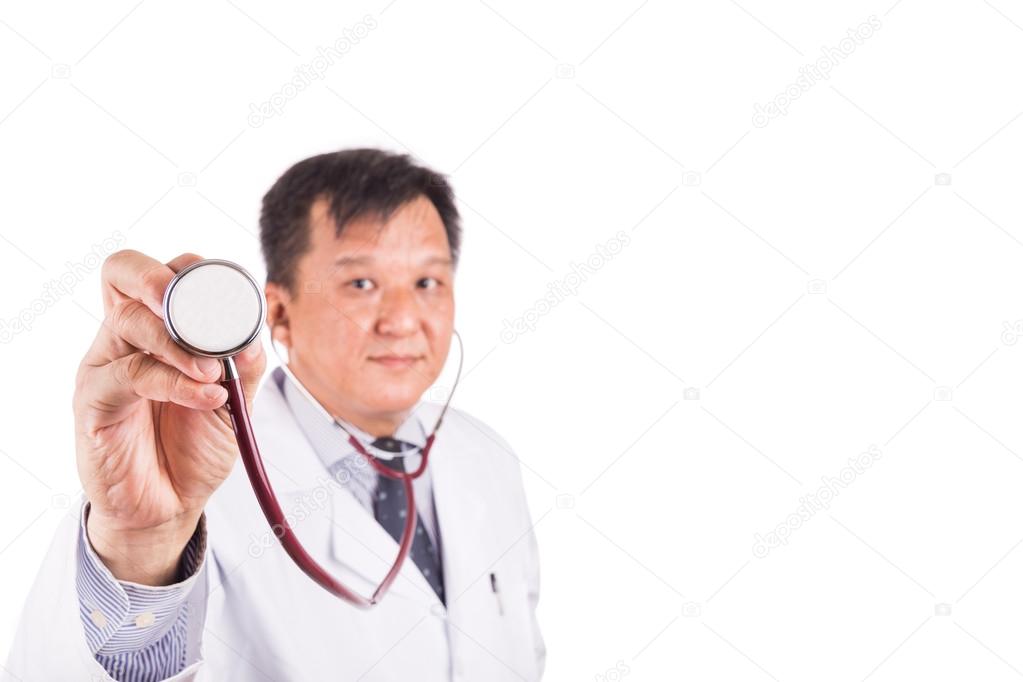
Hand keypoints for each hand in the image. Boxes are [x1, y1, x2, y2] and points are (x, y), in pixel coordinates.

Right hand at [74, 250, 264, 583]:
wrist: (171, 505)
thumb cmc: (195, 446)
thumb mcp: (237, 399)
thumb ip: (245, 363)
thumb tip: (252, 332)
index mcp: (159, 327)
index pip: (162, 272)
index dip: (193, 270)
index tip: (232, 297)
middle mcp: (126, 337)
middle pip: (123, 271)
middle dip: (162, 279)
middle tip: (202, 311)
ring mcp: (105, 365)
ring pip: (130, 321)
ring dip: (183, 344)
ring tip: (215, 374)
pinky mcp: (95, 401)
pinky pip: (131, 375)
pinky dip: (177, 383)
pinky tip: (208, 398)